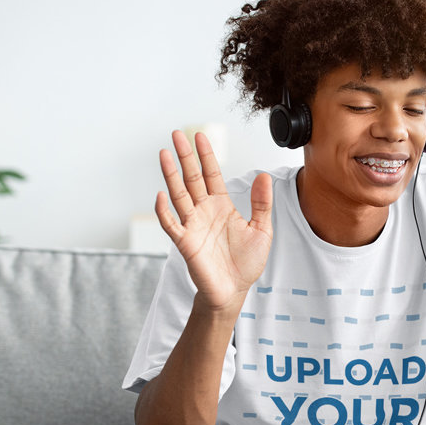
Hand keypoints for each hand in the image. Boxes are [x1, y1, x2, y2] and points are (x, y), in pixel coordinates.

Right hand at [155, 130, 272, 312]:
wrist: (234, 290)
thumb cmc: (246, 262)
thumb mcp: (262, 229)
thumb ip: (262, 203)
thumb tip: (264, 176)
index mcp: (221, 205)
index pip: (211, 174)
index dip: (206, 156)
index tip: (200, 136)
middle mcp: (204, 211)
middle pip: (191, 178)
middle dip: (184, 156)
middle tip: (176, 134)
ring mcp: (193, 225)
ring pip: (179, 195)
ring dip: (170, 175)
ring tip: (164, 154)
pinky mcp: (185, 243)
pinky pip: (172, 224)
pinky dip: (164, 211)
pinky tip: (161, 195)